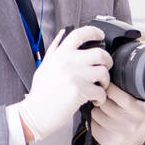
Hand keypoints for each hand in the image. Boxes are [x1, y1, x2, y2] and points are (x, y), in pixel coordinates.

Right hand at [17, 26, 111, 141]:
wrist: (36, 112)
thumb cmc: (41, 92)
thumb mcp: (44, 66)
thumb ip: (54, 49)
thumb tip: (63, 33)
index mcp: (60, 54)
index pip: (80, 34)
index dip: (94, 32)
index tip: (101, 35)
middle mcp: (68, 62)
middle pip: (100, 53)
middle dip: (107, 61)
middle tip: (105, 68)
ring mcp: (74, 76)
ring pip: (104, 72)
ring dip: (106, 81)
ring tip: (100, 87)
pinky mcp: (80, 91)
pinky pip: (101, 91)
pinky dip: (101, 97)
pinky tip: (95, 100)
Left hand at [90, 82, 144, 144]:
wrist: (136, 142)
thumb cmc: (133, 116)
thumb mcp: (140, 103)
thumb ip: (131, 91)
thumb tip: (110, 73)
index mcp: (141, 111)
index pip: (121, 96)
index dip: (109, 88)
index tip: (105, 84)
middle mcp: (132, 125)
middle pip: (105, 104)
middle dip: (100, 99)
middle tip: (102, 98)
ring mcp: (121, 136)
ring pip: (96, 114)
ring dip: (96, 110)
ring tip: (103, 111)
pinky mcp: (109, 144)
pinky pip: (93, 126)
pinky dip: (93, 122)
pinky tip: (101, 122)